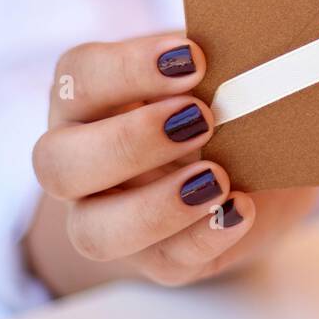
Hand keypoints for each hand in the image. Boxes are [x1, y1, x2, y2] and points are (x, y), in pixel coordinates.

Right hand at [29, 33, 316, 290]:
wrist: (259, 173)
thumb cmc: (228, 106)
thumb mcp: (228, 77)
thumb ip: (227, 65)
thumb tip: (261, 57)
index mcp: (89, 98)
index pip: (78, 76)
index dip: (127, 67)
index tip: (193, 56)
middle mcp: (79, 160)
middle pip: (57, 161)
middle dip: (130, 140)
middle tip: (201, 118)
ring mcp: (108, 218)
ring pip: (93, 231)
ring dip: (156, 205)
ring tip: (219, 178)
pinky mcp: (155, 259)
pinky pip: (163, 262)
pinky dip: (203, 237)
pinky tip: (239, 209)